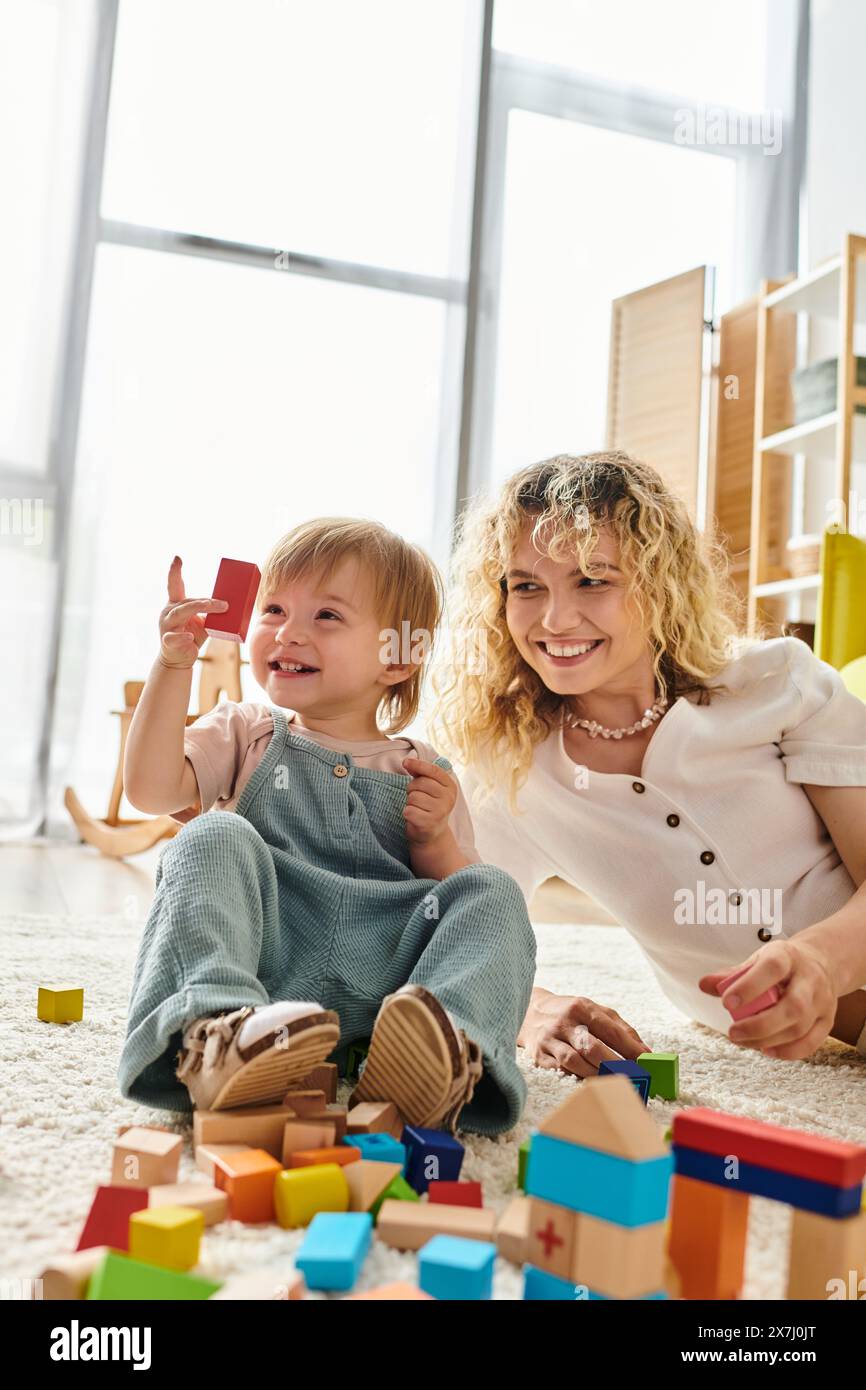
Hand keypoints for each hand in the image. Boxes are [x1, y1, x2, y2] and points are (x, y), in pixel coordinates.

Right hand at [159, 556, 227, 668]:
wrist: (179, 659)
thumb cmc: (191, 636)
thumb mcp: (202, 621)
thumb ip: (212, 612)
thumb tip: (235, 603)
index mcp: (175, 604)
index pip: (174, 585)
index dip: (175, 571)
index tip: (177, 557)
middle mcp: (168, 612)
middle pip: (186, 601)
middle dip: (205, 601)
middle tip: (224, 603)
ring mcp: (166, 626)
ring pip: (180, 613)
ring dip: (198, 609)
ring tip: (215, 607)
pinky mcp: (168, 641)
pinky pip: (173, 637)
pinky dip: (182, 637)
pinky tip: (190, 637)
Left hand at [402, 756, 457, 845]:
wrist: (432, 833)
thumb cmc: (428, 806)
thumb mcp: (430, 788)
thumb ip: (421, 773)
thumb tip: (408, 762)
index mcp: (450, 786)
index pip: (434, 770)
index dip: (418, 764)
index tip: (405, 762)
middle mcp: (448, 799)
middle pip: (420, 782)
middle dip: (412, 788)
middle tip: (417, 798)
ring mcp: (440, 812)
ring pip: (413, 797)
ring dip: (410, 802)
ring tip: (417, 808)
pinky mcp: (429, 824)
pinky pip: (409, 810)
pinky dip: (407, 813)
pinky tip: (415, 817)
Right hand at [519, 989, 651, 1078]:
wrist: (530, 1013)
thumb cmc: (571, 1014)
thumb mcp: (594, 1010)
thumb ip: (620, 1028)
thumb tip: (645, 1052)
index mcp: (581, 1007)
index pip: (610, 1030)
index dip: (630, 1048)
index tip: (646, 1062)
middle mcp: (564, 1022)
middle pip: (592, 1047)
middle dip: (615, 1064)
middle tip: (633, 1077)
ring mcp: (549, 1039)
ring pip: (575, 1062)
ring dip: (597, 1075)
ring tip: (614, 1082)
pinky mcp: (539, 1056)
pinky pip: (560, 1071)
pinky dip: (577, 1078)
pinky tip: (590, 1082)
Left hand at [699, 939, 837, 1059]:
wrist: (821, 963)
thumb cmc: (781, 965)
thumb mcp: (756, 961)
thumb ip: (731, 975)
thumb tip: (704, 984)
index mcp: (788, 956)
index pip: (772, 968)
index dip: (749, 986)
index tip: (726, 1003)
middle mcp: (810, 978)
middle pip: (793, 1006)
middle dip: (760, 1024)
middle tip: (732, 1033)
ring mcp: (823, 1001)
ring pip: (801, 1026)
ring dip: (769, 1039)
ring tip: (743, 1041)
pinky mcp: (828, 1020)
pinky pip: (812, 1042)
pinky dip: (788, 1051)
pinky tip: (766, 1050)